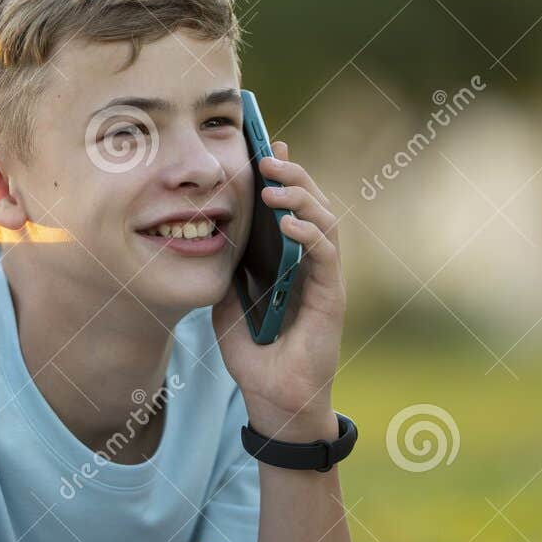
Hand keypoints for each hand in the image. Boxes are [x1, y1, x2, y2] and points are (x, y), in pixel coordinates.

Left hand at [213, 139, 346, 440]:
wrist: (272, 398)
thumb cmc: (253, 352)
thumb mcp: (226, 301)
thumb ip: (227, 268)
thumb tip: (210, 234)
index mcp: (288, 259)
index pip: (291, 205)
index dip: (283, 173)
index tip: (265, 143)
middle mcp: (311, 262)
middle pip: (312, 203)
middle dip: (291, 173)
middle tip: (266, 154)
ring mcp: (324, 278)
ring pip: (325, 220)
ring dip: (301, 196)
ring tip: (274, 182)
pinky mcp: (331, 296)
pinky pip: (327, 254)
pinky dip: (309, 233)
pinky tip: (287, 222)